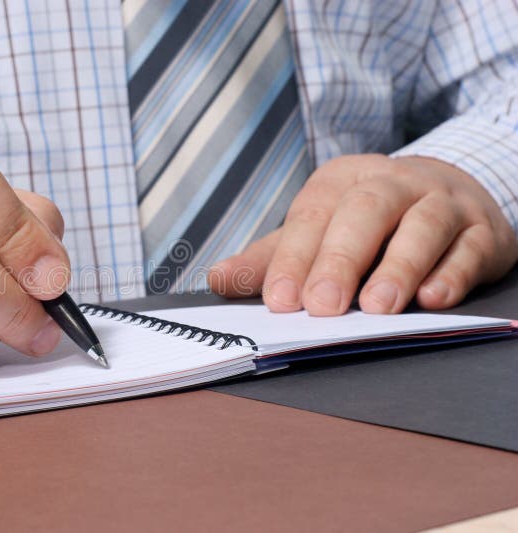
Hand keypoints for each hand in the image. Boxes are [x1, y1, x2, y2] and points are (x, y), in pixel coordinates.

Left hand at [209, 154, 517, 314]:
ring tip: (379, 307)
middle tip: (324, 307)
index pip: (312, 217)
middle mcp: (392, 184)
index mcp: (341, 182)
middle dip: (341, 260)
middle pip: (365, 212)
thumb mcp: (315, 233)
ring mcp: (441, 203)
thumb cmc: (367, 223)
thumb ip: (270, 259)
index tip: (279, 301)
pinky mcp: (481, 231)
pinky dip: (452, 273)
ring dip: (399, 266)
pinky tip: (433, 299)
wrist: (447, 194)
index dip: (293, 259)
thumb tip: (216, 281)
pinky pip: (469, 248)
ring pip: (422, 226)